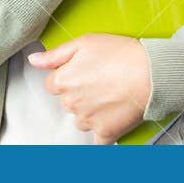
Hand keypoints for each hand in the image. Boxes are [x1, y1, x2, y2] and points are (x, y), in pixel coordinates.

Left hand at [28, 35, 149, 143]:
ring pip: (81, 120)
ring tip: (110, 97)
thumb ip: (55, 55)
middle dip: (79, 94)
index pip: (52, 85)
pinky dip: (104, 131)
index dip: (67, 77)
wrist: (151, 73)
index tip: (83, 73)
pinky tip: (113, 118)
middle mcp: (72, 103)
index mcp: (63, 81)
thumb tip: (33, 60)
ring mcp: (88, 120)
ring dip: (90, 112)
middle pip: (67, 102)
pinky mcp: (106, 132)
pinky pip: (98, 139)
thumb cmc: (120, 54)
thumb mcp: (84, 43)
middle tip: (101, 81)